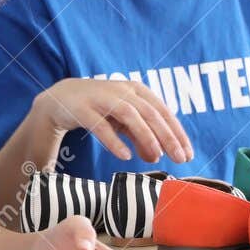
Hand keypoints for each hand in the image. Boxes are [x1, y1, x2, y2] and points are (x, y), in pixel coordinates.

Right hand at [34, 78, 191, 164]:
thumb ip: (140, 136)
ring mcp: (101, 98)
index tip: (188, 154)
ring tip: (156, 157)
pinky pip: (100, 125)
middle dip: (168, 136)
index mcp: (137, 91)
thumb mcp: (123, 122)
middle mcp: (122, 91)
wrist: (61, 99)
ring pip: (129, 115)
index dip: (177, 133)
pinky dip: (114, 141)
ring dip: (145, 136)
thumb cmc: (99, 109)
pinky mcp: (82, 109)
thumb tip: (158, 156)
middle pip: (151, 113)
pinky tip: (124, 156)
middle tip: (180, 159)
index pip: (163, 112)